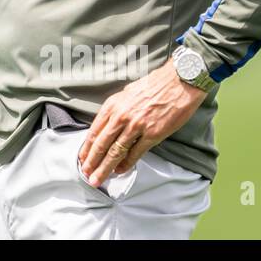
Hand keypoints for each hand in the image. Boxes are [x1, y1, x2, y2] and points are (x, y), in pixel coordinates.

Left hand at [76, 56, 207, 186]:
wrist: (178, 81)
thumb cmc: (154, 85)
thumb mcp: (127, 93)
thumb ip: (117, 110)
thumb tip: (109, 125)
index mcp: (113, 105)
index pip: (94, 131)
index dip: (87, 148)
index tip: (82, 158)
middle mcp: (121, 116)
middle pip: (102, 144)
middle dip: (92, 162)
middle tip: (86, 174)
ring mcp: (136, 126)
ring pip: (116, 152)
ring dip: (105, 168)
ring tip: (98, 179)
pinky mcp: (153, 134)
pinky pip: (136, 153)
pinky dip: (126, 164)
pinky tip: (120, 171)